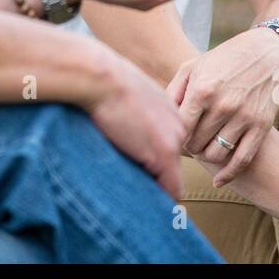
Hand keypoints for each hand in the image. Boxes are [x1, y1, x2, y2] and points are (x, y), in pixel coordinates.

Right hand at [87, 52, 188, 200]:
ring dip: (155, 188)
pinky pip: (169, 189)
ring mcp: (173, 141)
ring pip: (171, 178)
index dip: (153, 160)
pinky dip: (159, 200)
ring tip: (137, 197)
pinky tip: (140, 201)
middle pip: (173, 164)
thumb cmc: (103, 81)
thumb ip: (135, 113)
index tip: (139, 170)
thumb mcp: (126, 94)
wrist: (100, 77)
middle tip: (138, 188)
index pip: (170, 145)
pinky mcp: (163, 155)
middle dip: (156, 176)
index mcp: (169, 110)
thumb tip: (125, 130)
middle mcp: (179, 126)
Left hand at [166, 26, 278, 185]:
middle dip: (189, 146)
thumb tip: (160, 119)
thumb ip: (172, 92)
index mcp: (202, 90)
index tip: (173, 135)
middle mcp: (222, 106)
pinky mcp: (261, 127)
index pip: (179, 129)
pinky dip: (228, 175)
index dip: (173, 136)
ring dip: (205, 156)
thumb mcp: (192, 67)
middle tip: (189, 141)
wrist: (267, 52)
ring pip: (215, 155)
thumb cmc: (223, 59)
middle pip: (195, 144)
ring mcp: (244, 117)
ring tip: (203, 147)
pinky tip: (218, 180)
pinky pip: (242, 160)